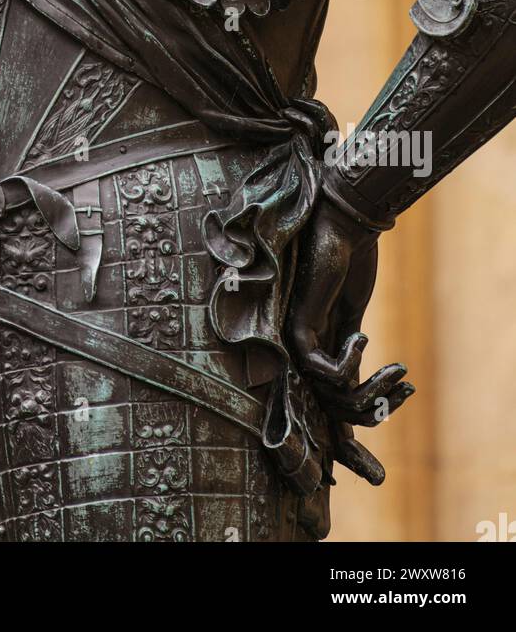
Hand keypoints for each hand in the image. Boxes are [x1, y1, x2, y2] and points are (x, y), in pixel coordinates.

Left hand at [287, 195, 414, 484]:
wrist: (343, 225)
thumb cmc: (348, 265)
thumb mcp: (351, 319)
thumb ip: (348, 355)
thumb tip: (357, 395)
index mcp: (311, 348)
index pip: (320, 403)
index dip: (340, 440)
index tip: (361, 469)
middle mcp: (297, 349)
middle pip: (326, 410)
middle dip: (362, 429)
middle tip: (401, 405)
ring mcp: (293, 340)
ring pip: (329, 396)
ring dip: (372, 390)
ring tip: (399, 371)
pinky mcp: (297, 328)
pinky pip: (324, 372)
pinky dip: (350, 363)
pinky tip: (362, 337)